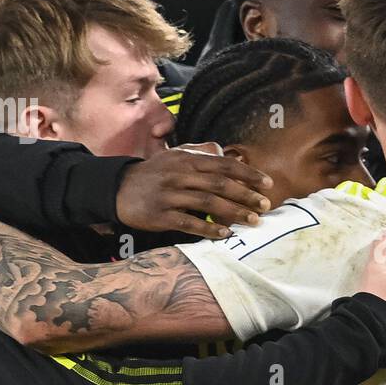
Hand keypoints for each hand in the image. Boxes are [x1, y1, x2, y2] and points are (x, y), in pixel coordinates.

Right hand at [115, 142, 272, 239]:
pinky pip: (189, 223)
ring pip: (208, 203)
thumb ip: (199, 152)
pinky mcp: (160, 215)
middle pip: (220, 184)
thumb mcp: (174, 156)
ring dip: (234, 213)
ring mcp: (170, 195)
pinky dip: (209, 228)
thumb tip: (222, 150)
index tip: (268, 184)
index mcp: (187, 160)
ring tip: (253, 221)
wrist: (117, 189)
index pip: (224, 164)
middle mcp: (180, 175)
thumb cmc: (153, 173)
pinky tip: (224, 234)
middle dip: (246, 195)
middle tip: (265, 205)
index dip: (248, 174)